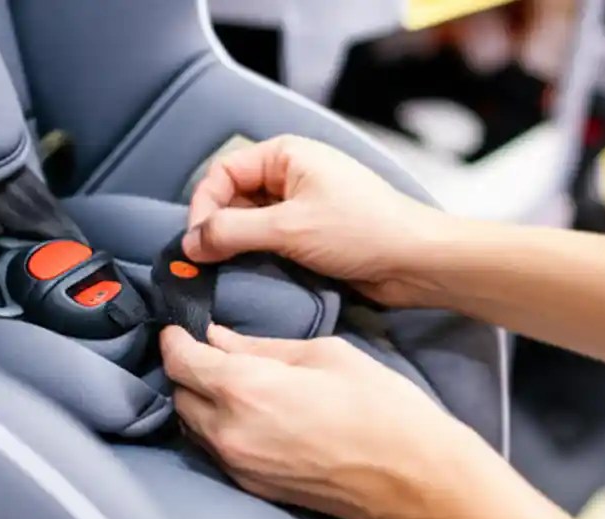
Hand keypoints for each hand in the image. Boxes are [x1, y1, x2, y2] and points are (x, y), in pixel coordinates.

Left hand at [160, 324, 504, 518]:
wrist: (415, 479)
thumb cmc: (381, 407)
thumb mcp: (325, 355)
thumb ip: (262, 347)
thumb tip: (219, 339)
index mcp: (245, 389)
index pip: (180, 359)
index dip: (175, 339)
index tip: (183, 328)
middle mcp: (229, 431)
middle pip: (180, 394)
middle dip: (188, 370)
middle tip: (211, 352)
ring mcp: (239, 466)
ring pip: (194, 426)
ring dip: (201, 402)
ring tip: (229, 384)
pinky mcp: (254, 488)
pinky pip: (217, 451)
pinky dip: (219, 429)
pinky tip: (248, 416)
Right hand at [184, 135, 456, 307]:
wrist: (415, 261)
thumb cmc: (362, 231)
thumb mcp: (288, 228)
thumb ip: (232, 233)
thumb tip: (189, 244)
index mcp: (285, 155)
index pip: (223, 173)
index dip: (203, 206)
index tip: (195, 243)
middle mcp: (290, 175)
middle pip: (232, 198)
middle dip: (217, 229)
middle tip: (205, 265)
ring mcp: (301, 206)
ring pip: (249, 224)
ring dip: (236, 248)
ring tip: (227, 274)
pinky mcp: (310, 235)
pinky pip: (269, 243)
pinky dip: (257, 258)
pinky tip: (253, 277)